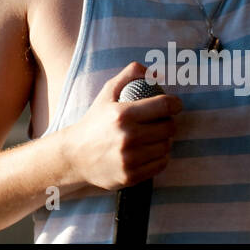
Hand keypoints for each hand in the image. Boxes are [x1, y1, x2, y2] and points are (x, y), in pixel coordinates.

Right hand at [63, 61, 181, 191]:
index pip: (164, 105)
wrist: (74, 155)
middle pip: (169, 127)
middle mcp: (127, 137)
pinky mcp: (131, 176)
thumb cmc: (94, 121)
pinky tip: (149, 151)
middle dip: (168, 122)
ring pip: (166, 146)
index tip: (175, 105)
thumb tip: (156, 73)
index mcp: (122, 114)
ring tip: (153, 137)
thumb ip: (130, 74)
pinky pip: (161, 164)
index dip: (175, 104)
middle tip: (160, 121)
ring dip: (164, 140)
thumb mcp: (107, 93)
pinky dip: (160, 157)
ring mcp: (130, 159)